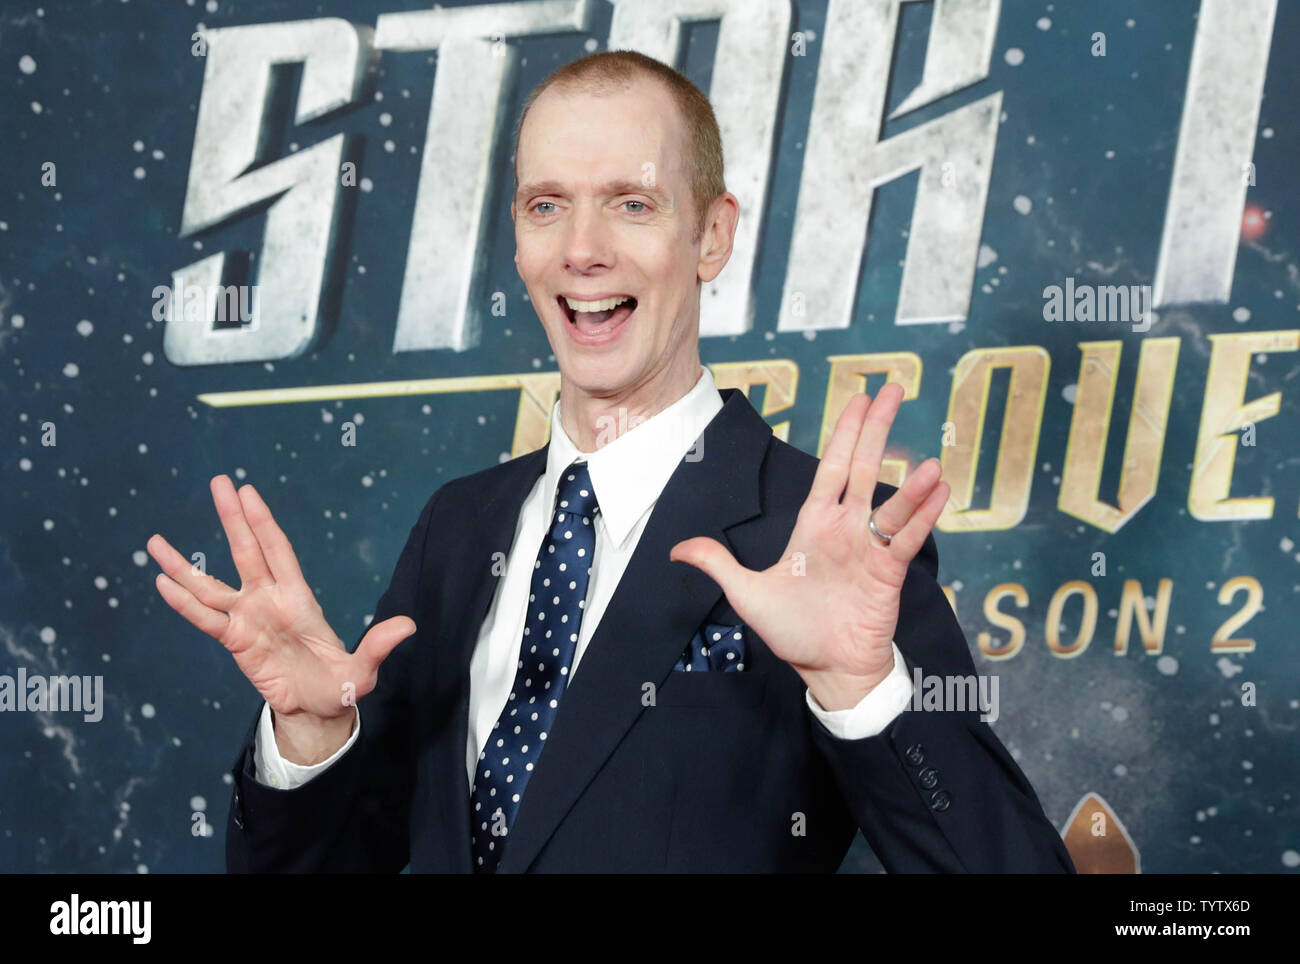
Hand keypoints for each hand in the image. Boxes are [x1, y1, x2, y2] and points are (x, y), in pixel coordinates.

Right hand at [147, 475, 415, 738]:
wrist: (317, 712)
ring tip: (154, 541)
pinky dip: (184, 603)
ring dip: (185, 564)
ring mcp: (248, 619)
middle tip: (217, 482)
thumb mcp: (362, 670)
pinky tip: (161, 582)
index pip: (279, 551)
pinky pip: (205, 619)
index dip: (263, 522)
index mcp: (300, 598)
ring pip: (212, 585)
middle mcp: (270, 601)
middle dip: (232, 518)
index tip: (248, 492)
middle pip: (246, 552)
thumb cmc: (340, 685)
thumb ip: (378, 647)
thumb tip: (409, 625)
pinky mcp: (234, 643)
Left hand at [669, 384, 948, 710]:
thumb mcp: (746, 594)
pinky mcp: (887, 573)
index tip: (861, 400)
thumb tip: (676, 550)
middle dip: (877, 429)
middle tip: (895, 389)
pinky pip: (905, 538)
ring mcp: (869, 548)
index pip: (832, 468)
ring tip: (929, 462)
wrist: (827, 671)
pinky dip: (923, 516)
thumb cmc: (793, 632)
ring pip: (891, 504)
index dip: (845, 433)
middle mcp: (846, 529)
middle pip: (864, 468)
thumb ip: (718, 563)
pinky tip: (939, 491)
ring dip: (910, 483)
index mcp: (814, 526)